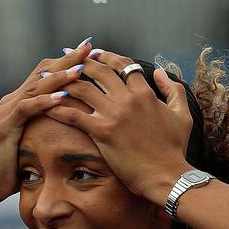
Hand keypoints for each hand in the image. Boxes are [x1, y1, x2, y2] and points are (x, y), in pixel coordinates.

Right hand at [0, 40, 93, 203]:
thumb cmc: (19, 166)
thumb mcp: (39, 140)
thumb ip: (51, 124)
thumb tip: (79, 118)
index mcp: (21, 100)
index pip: (46, 71)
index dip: (68, 60)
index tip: (92, 52)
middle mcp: (12, 100)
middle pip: (43, 71)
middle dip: (68, 59)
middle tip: (90, 47)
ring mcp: (6, 111)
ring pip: (36, 86)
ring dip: (60, 76)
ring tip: (81, 68)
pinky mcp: (5, 126)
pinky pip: (26, 109)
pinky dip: (45, 102)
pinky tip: (62, 97)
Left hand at [43, 47, 193, 201]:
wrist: (167, 175)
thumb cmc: (174, 150)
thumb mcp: (182, 115)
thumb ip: (173, 90)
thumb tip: (161, 72)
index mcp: (145, 93)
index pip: (122, 65)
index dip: (106, 55)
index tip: (93, 52)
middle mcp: (127, 99)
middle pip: (99, 71)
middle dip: (80, 60)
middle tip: (66, 55)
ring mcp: (114, 114)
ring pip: (83, 88)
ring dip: (63, 80)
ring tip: (50, 76)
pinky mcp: (103, 132)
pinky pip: (74, 115)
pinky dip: (59, 107)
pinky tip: (46, 104)